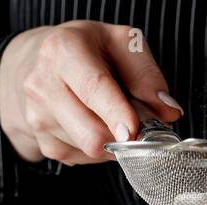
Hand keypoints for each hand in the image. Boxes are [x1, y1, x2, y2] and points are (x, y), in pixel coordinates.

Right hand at [0, 21, 182, 164]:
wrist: (41, 62)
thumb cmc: (88, 50)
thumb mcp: (122, 44)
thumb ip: (147, 75)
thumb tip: (167, 110)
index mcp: (64, 51)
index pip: (92, 88)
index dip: (116, 113)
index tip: (133, 130)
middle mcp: (43, 84)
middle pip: (91, 133)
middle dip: (124, 136)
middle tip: (139, 123)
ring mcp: (39, 118)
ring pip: (90, 150)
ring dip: (113, 141)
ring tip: (111, 115)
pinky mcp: (44, 143)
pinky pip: (84, 159)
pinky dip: (100, 149)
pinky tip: (95, 124)